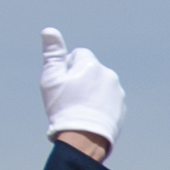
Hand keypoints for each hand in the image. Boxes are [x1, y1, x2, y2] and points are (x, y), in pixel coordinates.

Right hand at [38, 27, 124, 149]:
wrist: (84, 138)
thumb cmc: (64, 107)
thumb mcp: (52, 78)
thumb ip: (52, 53)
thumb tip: (49, 30)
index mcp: (91, 65)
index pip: (78, 54)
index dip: (67, 67)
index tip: (63, 83)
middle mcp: (108, 75)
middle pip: (90, 70)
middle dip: (80, 79)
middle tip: (70, 98)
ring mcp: (117, 92)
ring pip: (100, 86)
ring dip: (91, 92)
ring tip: (80, 109)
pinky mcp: (121, 108)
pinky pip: (108, 101)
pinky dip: (100, 105)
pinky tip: (90, 117)